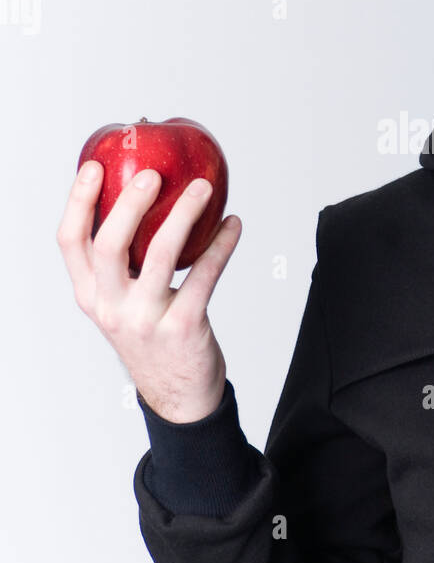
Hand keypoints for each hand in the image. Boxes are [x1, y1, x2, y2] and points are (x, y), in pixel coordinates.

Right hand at [57, 160, 242, 423]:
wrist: (178, 396)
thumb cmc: (151, 333)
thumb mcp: (121, 302)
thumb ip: (123, 262)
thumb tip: (139, 194)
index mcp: (90, 294)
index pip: (70, 242)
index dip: (78, 201)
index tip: (94, 166)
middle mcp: (111, 307)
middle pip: (110, 244)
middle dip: (130, 202)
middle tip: (154, 174)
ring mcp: (146, 319)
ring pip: (162, 254)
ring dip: (185, 214)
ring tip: (204, 188)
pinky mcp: (184, 327)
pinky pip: (205, 276)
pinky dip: (221, 245)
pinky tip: (233, 224)